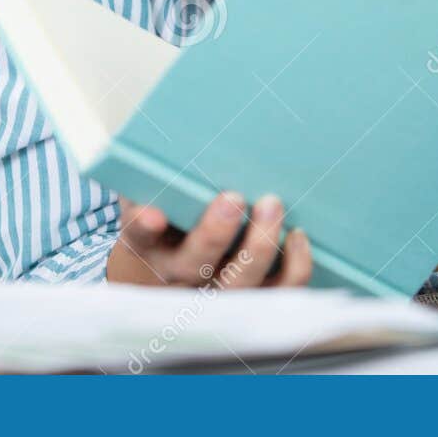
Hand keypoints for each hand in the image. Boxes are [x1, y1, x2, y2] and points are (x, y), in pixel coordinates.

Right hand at [106, 191, 312, 287]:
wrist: (177, 263)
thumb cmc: (173, 212)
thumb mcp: (156, 191)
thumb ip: (165, 173)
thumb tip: (183, 139)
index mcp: (148, 242)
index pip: (139, 234)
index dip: (145, 226)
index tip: (155, 215)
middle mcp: (179, 275)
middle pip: (193, 266)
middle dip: (214, 234)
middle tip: (234, 197)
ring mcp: (216, 292)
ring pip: (237, 286)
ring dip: (259, 249)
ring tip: (272, 206)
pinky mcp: (251, 297)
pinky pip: (276, 293)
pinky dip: (293, 269)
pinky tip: (297, 236)